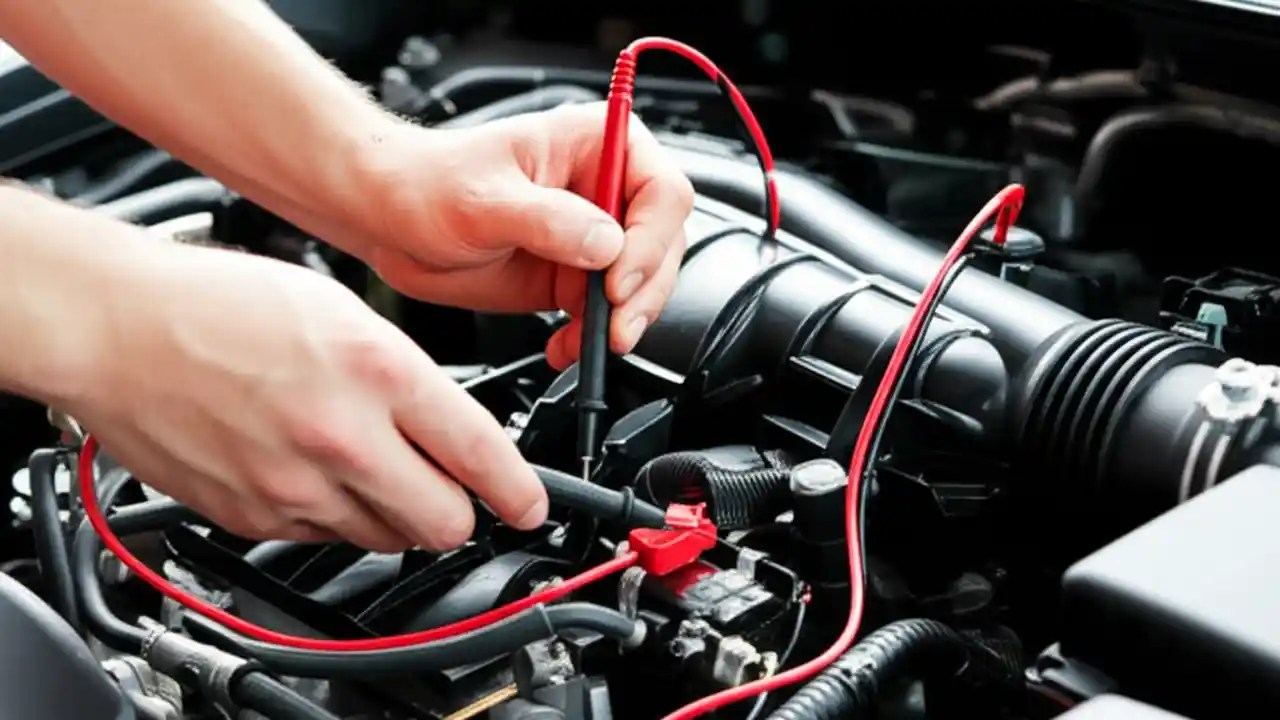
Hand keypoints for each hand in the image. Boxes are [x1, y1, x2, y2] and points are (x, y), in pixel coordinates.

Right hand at [65, 231, 545, 551]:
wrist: (118, 327)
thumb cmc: (222, 304)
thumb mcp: (346, 311)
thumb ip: (408, 378)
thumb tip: (451, 428)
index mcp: (378, 371)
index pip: (480, 453)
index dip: (520, 490)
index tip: (530, 503)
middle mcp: (342, 436)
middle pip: (445, 522)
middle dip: (461, 511)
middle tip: (455, 491)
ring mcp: (296, 485)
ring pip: (389, 539)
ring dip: (399, 516)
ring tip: (372, 469)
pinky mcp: (255, 515)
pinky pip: (326, 537)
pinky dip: (338, 516)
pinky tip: (316, 470)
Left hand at [351, 102, 693, 368]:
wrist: (388, 219)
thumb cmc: (426, 184)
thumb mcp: (483, 201)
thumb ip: (549, 221)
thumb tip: (606, 245)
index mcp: (596, 144)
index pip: (661, 191)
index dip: (651, 240)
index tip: (617, 280)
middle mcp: (603, 188)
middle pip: (662, 244)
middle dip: (643, 292)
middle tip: (614, 326)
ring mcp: (592, 236)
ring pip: (642, 285)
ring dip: (621, 321)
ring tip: (585, 341)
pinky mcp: (574, 277)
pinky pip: (607, 314)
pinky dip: (592, 338)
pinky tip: (564, 346)